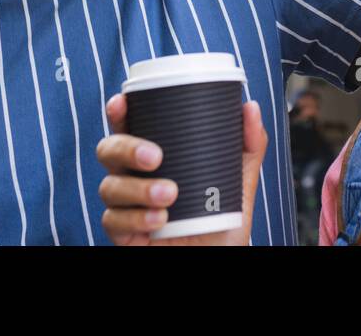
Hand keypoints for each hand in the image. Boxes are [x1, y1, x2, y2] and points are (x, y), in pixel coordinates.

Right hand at [98, 94, 267, 244]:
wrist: (216, 258)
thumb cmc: (221, 220)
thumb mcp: (239, 182)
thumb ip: (248, 146)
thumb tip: (251, 107)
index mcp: (154, 156)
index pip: (129, 127)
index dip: (119, 113)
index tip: (122, 102)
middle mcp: (134, 177)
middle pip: (109, 151)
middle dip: (127, 148)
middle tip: (155, 157)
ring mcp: (126, 205)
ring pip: (109, 186)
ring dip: (138, 188)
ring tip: (169, 196)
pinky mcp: (123, 234)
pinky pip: (113, 221)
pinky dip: (135, 218)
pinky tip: (157, 220)